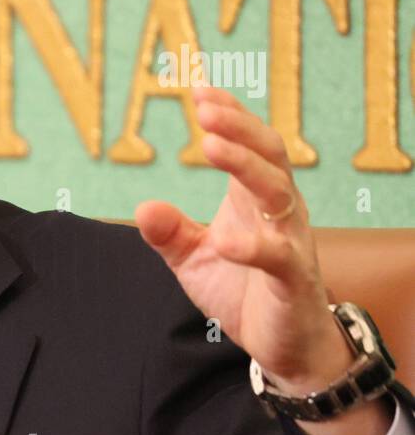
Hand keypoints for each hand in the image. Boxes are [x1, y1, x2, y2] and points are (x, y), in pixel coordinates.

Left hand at [134, 84, 388, 434]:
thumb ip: (169, 232)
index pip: (249, 146)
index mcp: (255, 200)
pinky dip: (251, 246)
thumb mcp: (194, 258)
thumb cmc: (243, 290)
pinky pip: (277, 257)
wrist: (283, 344)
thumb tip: (143, 206)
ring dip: (244, 167)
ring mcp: (290, 242)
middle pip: (269, 156)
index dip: (229, 117)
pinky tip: (224, 240)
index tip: (200, 90)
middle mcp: (279, 212)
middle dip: (238, 128)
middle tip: (205, 108)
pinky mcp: (292, 280)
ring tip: (210, 145)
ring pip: (277, 193)